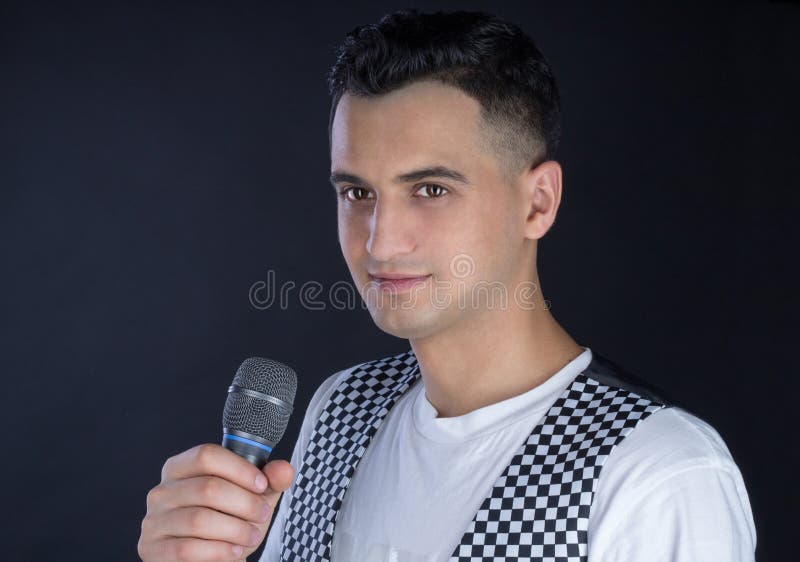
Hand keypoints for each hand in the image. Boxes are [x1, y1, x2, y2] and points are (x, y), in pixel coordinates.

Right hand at [138, 443, 294, 560]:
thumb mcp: (252, 497)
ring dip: (235, 530)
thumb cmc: (228, 521)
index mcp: (181, 467)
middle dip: (244, 503)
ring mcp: (153, 520)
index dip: (240, 469)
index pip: (207, 455)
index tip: (262, 485)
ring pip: (199, 519)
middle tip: (262, 515)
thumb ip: (270, 480)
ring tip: (251, 536)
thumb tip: (284, 469)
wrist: (210, 558)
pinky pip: (188, 548)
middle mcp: (162, 490)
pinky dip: (218, 551)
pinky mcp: (152, 549)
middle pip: (207, 487)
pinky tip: (234, 551)